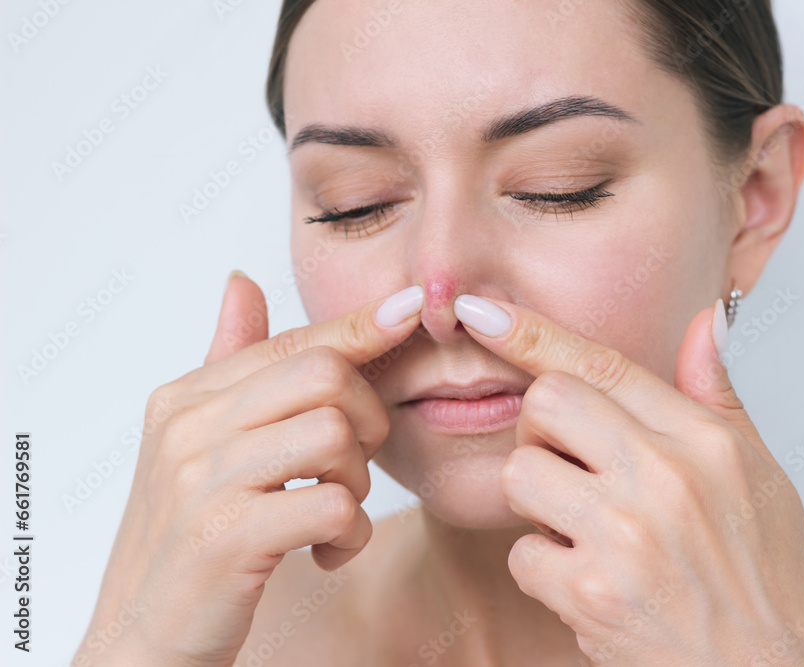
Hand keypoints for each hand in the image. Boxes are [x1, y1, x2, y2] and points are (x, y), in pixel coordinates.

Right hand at [72, 277, 422, 666]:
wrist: (143, 641)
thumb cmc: (187, 541)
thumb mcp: (196, 445)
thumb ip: (227, 363)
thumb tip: (242, 280)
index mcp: (185, 399)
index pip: (292, 342)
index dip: (359, 327)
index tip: (411, 309)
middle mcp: (188, 428)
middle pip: (326, 376)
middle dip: (367, 420)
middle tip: (350, 466)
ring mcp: (203, 481)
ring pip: (336, 435)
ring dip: (358, 483)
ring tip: (333, 515)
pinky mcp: (228, 538)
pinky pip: (334, 504)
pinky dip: (350, 534)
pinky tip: (327, 553)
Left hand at [452, 294, 803, 665]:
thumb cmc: (764, 580)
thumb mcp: (763, 477)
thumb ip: (720, 397)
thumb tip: (708, 321)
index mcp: (706, 442)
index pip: (603, 364)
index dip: (532, 332)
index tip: (480, 311)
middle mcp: (665, 478)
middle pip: (545, 404)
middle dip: (541, 429)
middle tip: (570, 464)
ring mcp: (626, 537)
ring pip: (521, 474)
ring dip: (538, 502)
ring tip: (583, 529)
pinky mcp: (593, 595)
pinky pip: (523, 553)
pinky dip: (544, 569)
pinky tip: (587, 581)